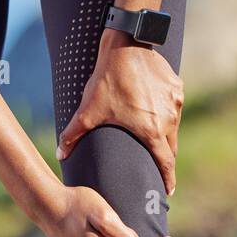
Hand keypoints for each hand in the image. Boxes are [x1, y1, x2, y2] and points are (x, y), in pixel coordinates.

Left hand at [57, 29, 183, 194]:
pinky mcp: (177, 87)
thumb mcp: (88, 110)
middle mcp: (169, 119)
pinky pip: (174, 106)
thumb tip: (59, 154)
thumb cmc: (108, 80)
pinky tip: (154, 110)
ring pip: (173, 126)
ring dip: (165, 135)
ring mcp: (175, 102)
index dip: (167, 179)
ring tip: (154, 139)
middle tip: (159, 170)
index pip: (165, 163)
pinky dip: (166, 112)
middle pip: (171, 148)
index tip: (167, 191)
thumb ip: (73, 135)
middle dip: (165, 160)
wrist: (126, 45)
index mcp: (151, 131)